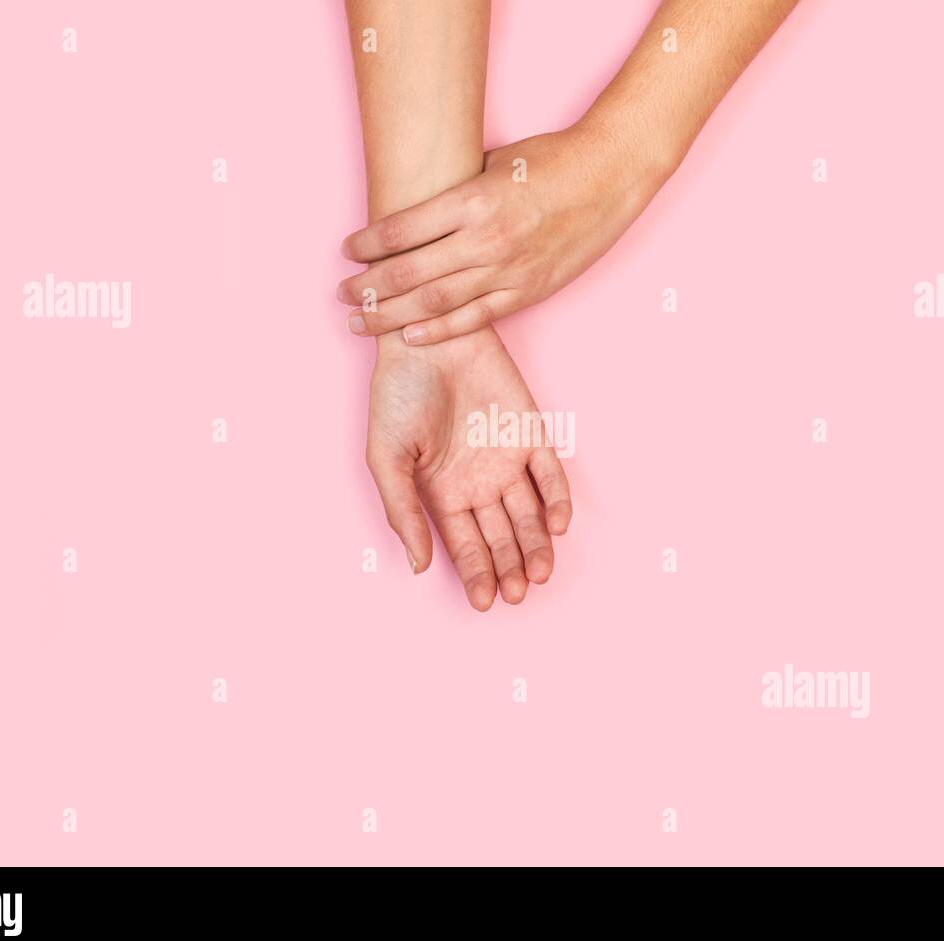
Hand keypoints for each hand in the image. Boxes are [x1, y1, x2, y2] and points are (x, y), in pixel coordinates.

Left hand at [338, 123, 662, 344]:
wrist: (609, 176)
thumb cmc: (550, 161)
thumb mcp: (492, 162)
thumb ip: (454, 190)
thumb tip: (412, 212)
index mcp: (472, 199)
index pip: (401, 230)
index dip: (366, 244)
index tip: (346, 251)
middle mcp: (486, 238)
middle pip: (409, 272)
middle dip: (368, 286)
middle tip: (341, 293)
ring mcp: (508, 270)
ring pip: (436, 302)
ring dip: (391, 314)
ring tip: (360, 321)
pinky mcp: (528, 291)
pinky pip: (476, 318)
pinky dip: (440, 330)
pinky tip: (411, 335)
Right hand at [366, 326, 572, 609]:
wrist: (425, 336)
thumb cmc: (397, 395)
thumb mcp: (386, 458)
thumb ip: (403, 511)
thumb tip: (419, 565)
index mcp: (442, 493)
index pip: (466, 546)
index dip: (476, 574)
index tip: (485, 602)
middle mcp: (478, 483)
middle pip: (502, 538)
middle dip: (510, 569)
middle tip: (517, 594)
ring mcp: (507, 459)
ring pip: (530, 515)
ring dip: (537, 546)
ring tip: (539, 573)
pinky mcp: (532, 432)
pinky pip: (551, 474)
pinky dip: (557, 500)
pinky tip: (557, 526)